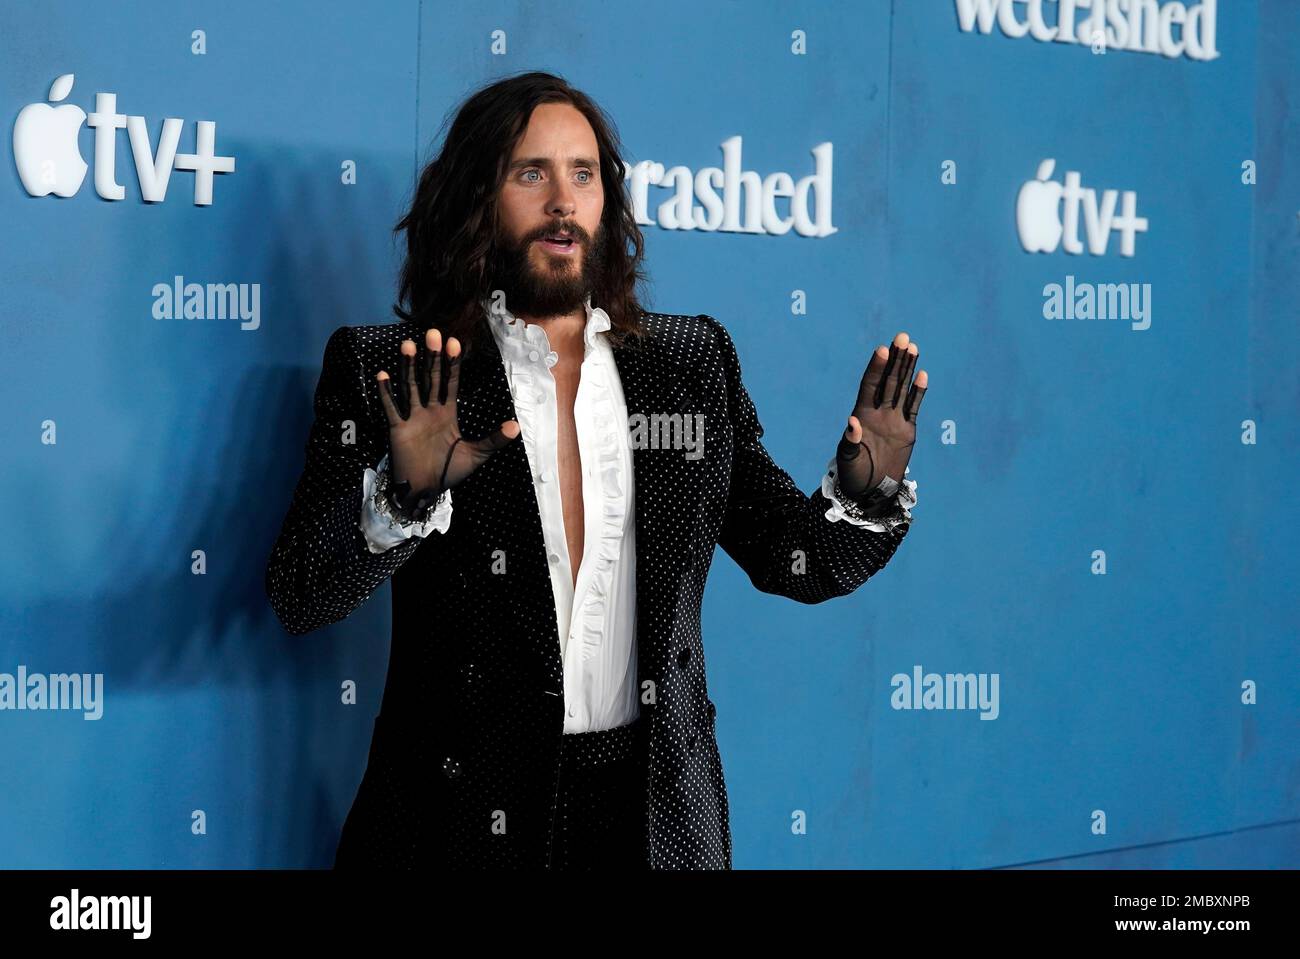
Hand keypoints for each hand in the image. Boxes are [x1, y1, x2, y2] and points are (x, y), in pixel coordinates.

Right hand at [376, 328, 519, 494]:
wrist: (424, 490)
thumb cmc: (448, 471)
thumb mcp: (476, 455)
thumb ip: (494, 440)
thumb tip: (516, 426)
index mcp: (447, 413)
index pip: (451, 383)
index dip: (452, 364)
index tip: (454, 342)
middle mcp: (429, 411)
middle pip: (431, 378)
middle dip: (432, 357)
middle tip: (432, 333)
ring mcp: (412, 418)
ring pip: (410, 387)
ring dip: (409, 366)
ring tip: (408, 345)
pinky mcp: (397, 429)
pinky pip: (391, 408)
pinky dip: (386, 392)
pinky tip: (383, 374)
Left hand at [836, 331, 927, 499]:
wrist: (870, 491)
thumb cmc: (853, 476)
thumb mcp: (848, 459)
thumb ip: (850, 442)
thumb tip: (851, 424)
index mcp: (861, 415)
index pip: (870, 385)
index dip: (876, 367)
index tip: (882, 349)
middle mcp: (878, 412)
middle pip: (888, 380)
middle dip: (895, 359)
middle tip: (902, 336)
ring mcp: (893, 419)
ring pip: (902, 388)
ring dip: (907, 368)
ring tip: (913, 347)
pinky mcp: (907, 429)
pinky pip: (914, 407)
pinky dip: (918, 392)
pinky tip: (923, 375)